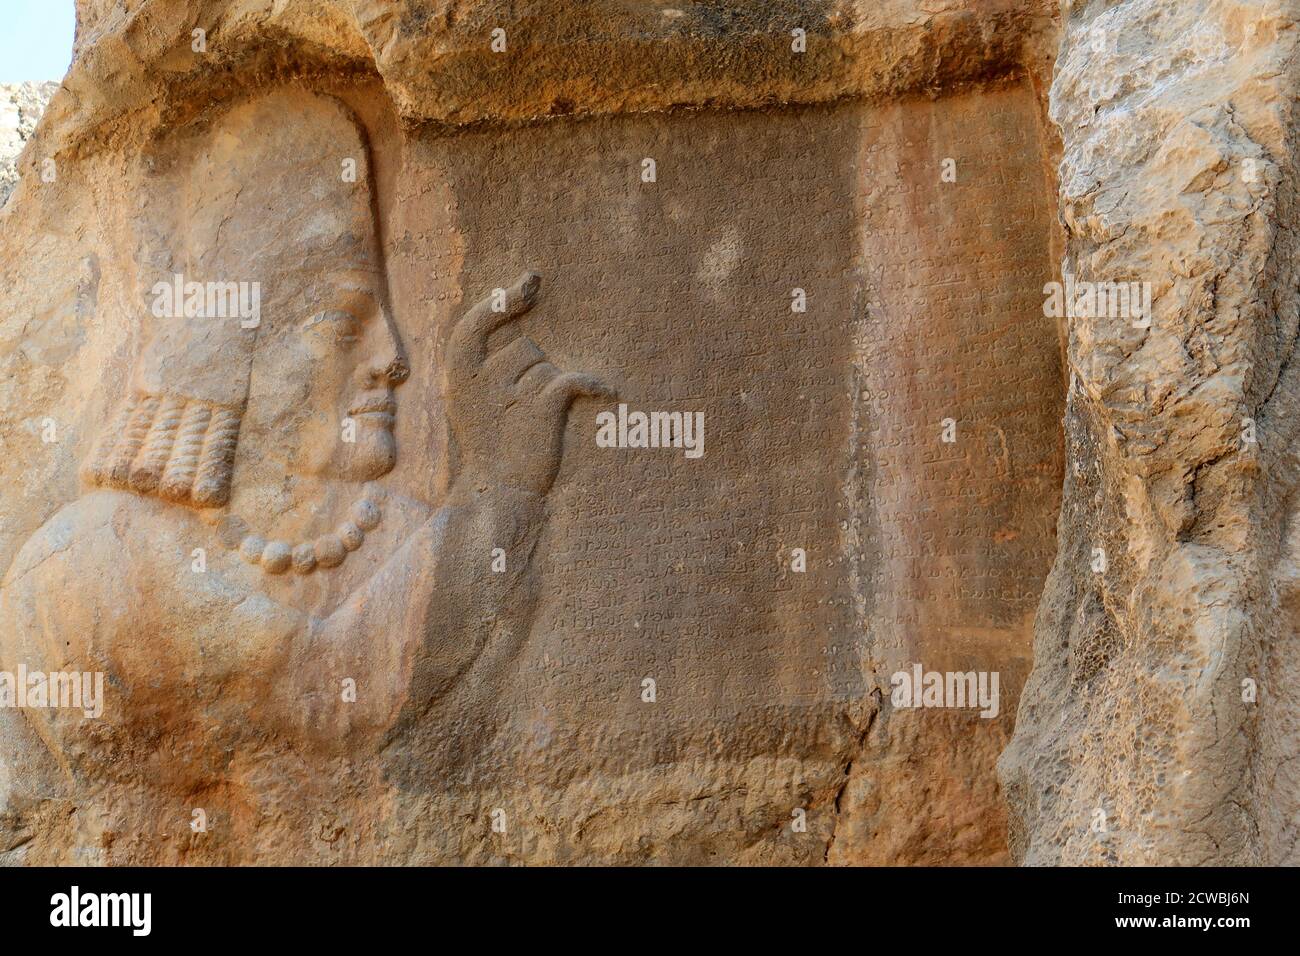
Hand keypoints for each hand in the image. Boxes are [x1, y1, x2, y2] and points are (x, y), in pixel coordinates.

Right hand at [443, 271, 613, 494]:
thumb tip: (520, 312)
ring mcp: (510, 394)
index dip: (501, 302)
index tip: (532, 281)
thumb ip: (486, 362)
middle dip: (532, 369)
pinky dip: (592, 385)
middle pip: (525, 347)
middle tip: (521, 409)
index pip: (474, 325)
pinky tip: (607, 392)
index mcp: (457, 376)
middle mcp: (481, 380)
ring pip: (546, 367)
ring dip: (548, 387)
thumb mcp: (473, 400)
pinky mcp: (541, 410)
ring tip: (533, 422)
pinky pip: (573, 381)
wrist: (499, 492)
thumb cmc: (491, 443)